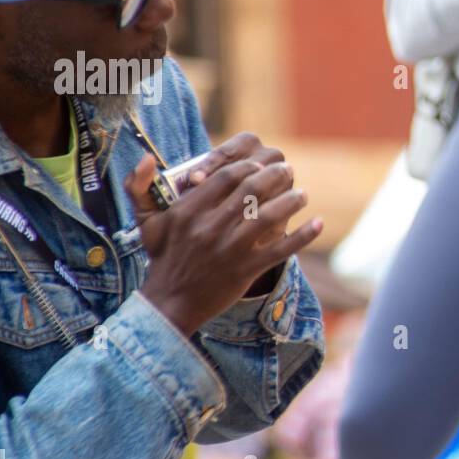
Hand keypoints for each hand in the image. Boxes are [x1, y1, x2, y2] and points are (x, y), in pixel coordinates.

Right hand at [124, 132, 322, 334]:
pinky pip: (281, 249)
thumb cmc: (161, 257)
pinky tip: (318, 223)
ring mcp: (229, 249)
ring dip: (291, 201)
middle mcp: (210, 227)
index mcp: (189, 211)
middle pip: (252, 190)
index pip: (226, 176)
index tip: (261, 164)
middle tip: (288, 170)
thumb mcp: (147, 221)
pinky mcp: (246, 270)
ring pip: (269, 216)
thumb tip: (149, 156)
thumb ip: (140, 186)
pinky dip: (302, 236)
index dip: (248, 166)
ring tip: (302, 194)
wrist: (171, 301)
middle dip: (275, 176)